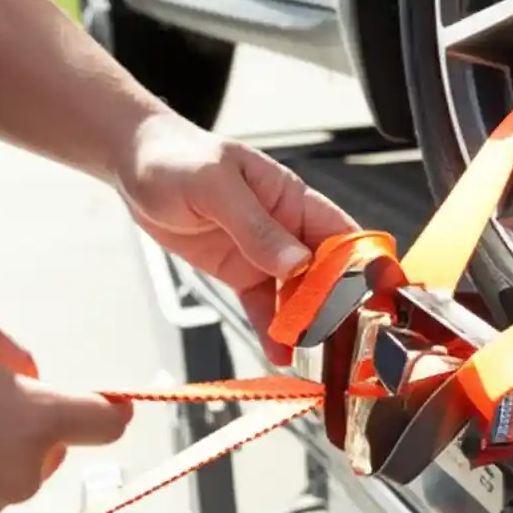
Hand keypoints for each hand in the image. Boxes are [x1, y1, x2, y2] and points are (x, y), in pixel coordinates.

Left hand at [114, 112, 360, 364]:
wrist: (134, 166)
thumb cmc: (177, 158)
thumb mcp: (216, 188)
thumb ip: (255, 227)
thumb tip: (296, 264)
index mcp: (292, 198)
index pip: (342, 235)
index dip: (366, 265)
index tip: (377, 297)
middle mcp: (287, 229)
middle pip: (327, 273)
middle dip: (339, 306)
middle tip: (343, 339)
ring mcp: (264, 254)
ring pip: (298, 296)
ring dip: (307, 324)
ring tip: (314, 354)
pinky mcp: (241, 274)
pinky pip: (263, 306)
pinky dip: (273, 331)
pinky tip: (281, 352)